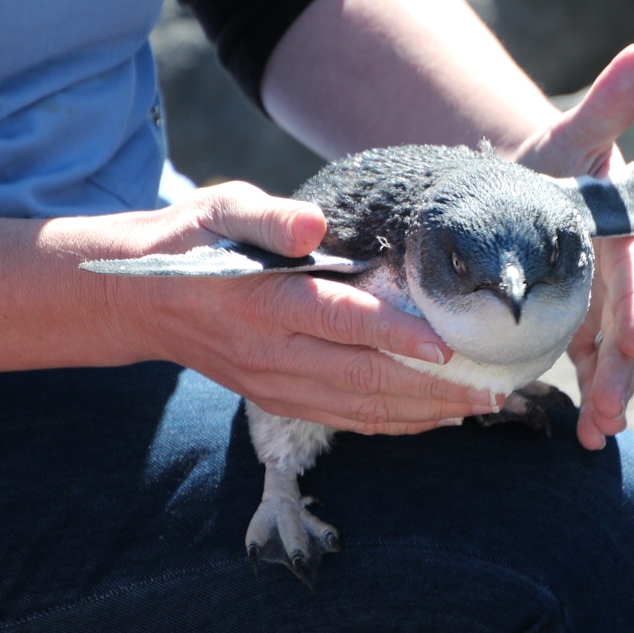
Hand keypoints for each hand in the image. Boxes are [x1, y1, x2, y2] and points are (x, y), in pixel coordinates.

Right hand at [114, 182, 501, 433]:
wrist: (139, 301)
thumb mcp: (222, 208)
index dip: (393, 335)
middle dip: (434, 387)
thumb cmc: (193, 243)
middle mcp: (272, 352)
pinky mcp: (279, 401)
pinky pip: (346, 420)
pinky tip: (437, 418)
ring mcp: (275, 385)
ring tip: (483, 403)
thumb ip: (270, 216)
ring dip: (424, 411)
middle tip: (494, 385)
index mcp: (262, 300)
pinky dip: (396, 423)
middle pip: (362, 377)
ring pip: (360, 408)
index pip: (338, 320)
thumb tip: (317, 223)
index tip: (447, 346)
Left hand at [512, 43, 633, 449]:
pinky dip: (585, 396)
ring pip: (609, 357)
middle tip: (610, 413)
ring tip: (598, 435)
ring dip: (608, 395)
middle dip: (621, 372)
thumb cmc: (551, 165)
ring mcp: (596, 308)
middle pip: (624, 330)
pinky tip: (582, 433)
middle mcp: (613, 279)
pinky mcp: (574, 328)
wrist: (524, 193)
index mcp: (617, 236)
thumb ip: (604, 107)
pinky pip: (584, 365)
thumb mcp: (569, 138)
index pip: (632, 276)